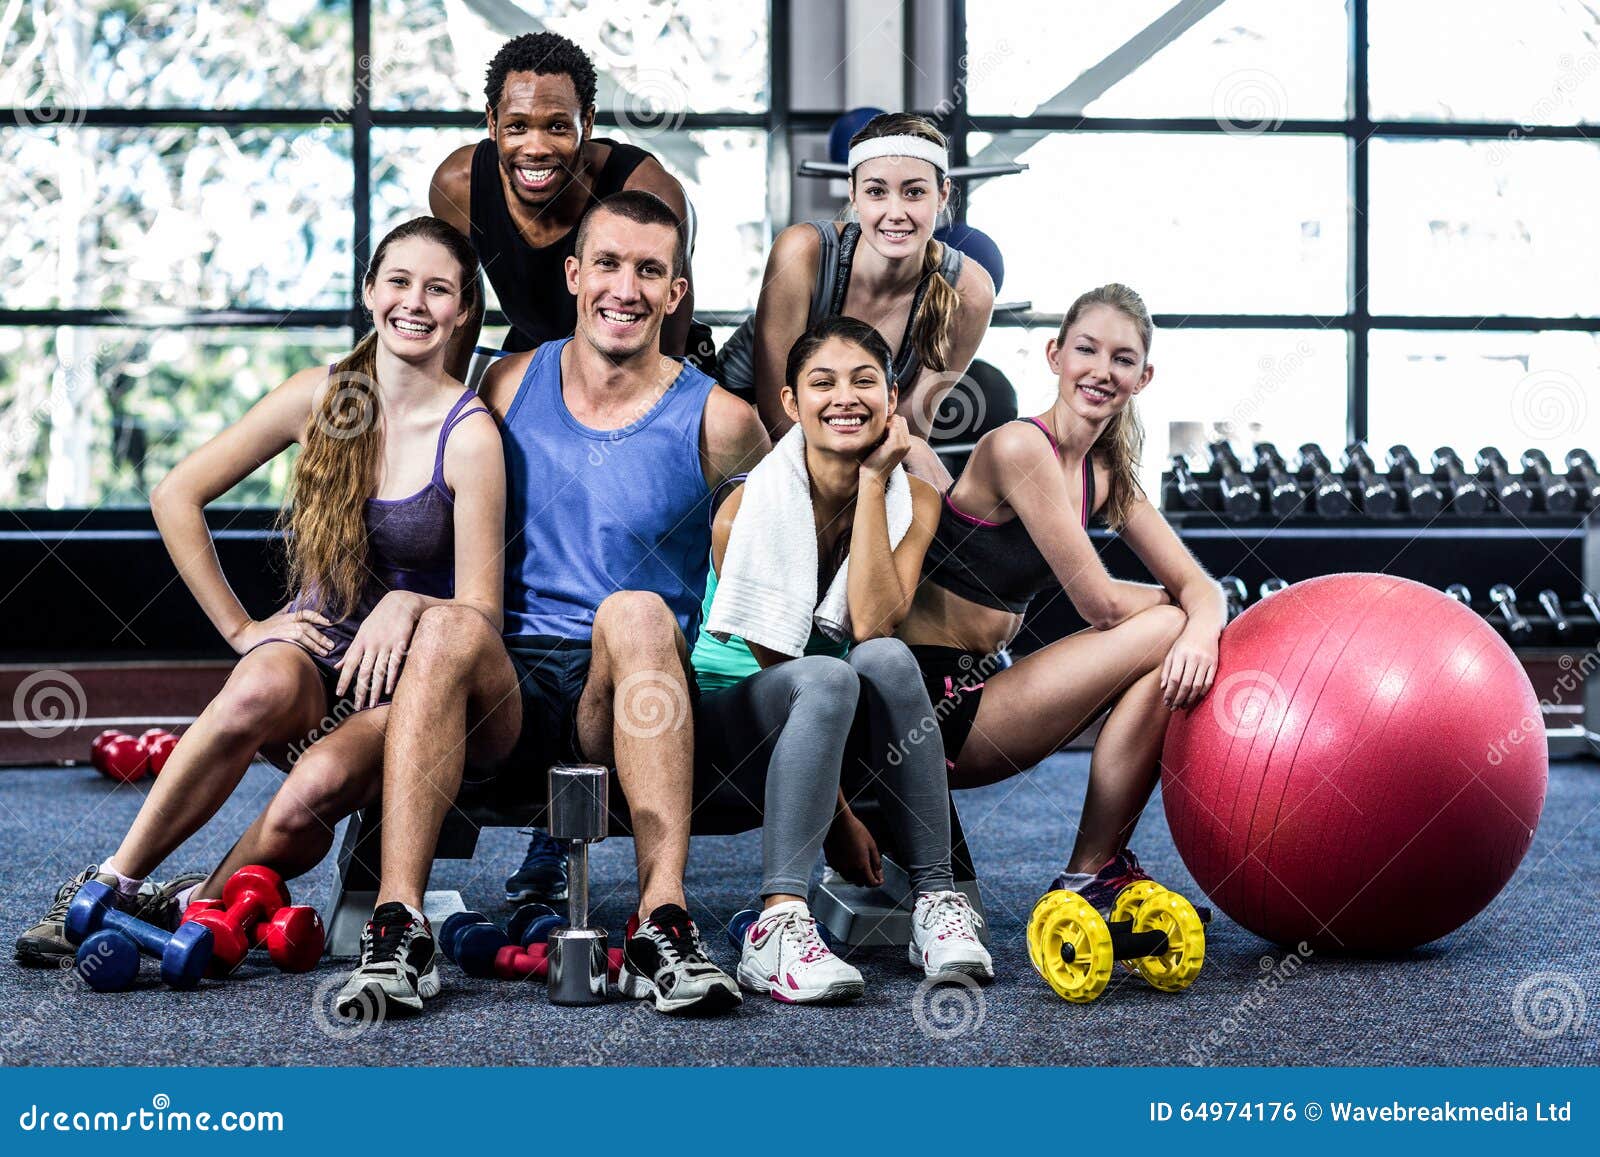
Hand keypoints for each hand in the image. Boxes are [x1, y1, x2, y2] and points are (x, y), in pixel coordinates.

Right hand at [228, 608, 334, 659]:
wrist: (245, 635)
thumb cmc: (263, 628)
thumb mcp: (277, 616)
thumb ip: (287, 611)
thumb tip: (295, 603)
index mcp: (288, 616)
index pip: (306, 613)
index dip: (319, 617)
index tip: (329, 624)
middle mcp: (286, 623)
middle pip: (307, 627)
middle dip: (320, 636)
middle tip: (331, 646)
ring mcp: (281, 632)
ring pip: (301, 635)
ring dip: (314, 644)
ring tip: (324, 653)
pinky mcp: (276, 641)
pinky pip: (292, 644)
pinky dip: (302, 648)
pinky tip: (310, 655)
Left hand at [335, 591, 424, 707]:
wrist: (400, 603)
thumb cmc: (379, 619)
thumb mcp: (362, 632)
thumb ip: (351, 651)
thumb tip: (337, 666)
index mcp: (361, 641)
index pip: (350, 664)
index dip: (344, 679)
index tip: (339, 694)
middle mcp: (372, 644)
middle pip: (364, 672)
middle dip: (360, 691)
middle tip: (357, 706)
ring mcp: (386, 645)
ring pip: (378, 671)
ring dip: (374, 689)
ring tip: (372, 703)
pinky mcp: (400, 644)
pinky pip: (394, 664)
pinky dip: (391, 678)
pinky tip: (387, 690)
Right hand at [823, 806, 882, 887]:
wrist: (837, 821)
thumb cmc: (855, 829)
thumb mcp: (871, 844)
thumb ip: (876, 860)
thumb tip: (879, 872)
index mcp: (861, 864)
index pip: (870, 882)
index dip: (876, 883)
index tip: (879, 880)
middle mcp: (849, 868)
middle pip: (859, 883)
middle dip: (866, 879)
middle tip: (870, 871)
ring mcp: (838, 865)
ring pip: (848, 878)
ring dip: (855, 876)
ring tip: (858, 865)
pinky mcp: (831, 862)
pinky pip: (840, 871)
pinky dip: (845, 869)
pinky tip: (848, 859)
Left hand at [859, 415, 911, 485]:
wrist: (872, 477)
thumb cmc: (874, 462)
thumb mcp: (884, 446)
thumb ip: (887, 435)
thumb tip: (883, 421)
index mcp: (906, 444)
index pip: (901, 422)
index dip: (890, 423)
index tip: (880, 433)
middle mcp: (907, 444)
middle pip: (900, 419)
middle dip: (889, 422)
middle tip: (878, 435)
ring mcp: (903, 444)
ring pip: (897, 420)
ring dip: (885, 424)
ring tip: (878, 437)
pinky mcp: (895, 445)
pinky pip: (893, 424)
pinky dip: (883, 427)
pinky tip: (877, 438)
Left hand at [1161, 624, 1217, 709]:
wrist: (1204, 626)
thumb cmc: (1185, 641)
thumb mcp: (1172, 651)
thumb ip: (1167, 669)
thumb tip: (1164, 687)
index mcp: (1180, 654)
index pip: (1174, 679)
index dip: (1170, 693)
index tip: (1166, 702)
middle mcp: (1193, 658)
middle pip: (1185, 684)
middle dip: (1179, 699)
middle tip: (1174, 708)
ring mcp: (1205, 660)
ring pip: (1197, 686)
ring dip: (1190, 699)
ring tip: (1183, 705)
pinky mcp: (1215, 663)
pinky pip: (1208, 682)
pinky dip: (1202, 693)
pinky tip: (1195, 698)